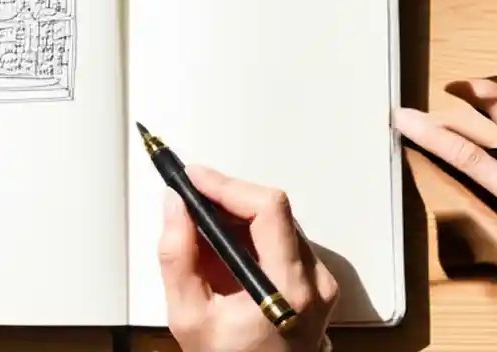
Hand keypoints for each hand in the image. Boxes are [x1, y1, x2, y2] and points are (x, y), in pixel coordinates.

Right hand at [159, 166, 336, 351]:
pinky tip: (225, 249)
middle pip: (274, 210)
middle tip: (192, 200)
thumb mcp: (189, 317)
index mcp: (288, 290)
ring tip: (203, 229)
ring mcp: (320, 281)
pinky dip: (252, 234)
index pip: (268, 210)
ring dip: (238, 216)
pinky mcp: (318, 282)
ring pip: (280, 221)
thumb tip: (175, 206)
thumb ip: (177, 256)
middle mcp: (314, 281)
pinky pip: (285, 239)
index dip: (227, 186)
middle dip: (227, 198)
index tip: (196, 179)